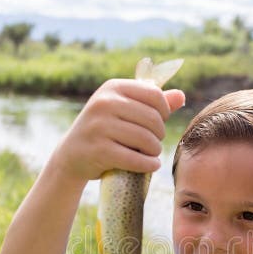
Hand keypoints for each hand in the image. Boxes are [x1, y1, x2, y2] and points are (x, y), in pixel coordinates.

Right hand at [54, 79, 185, 181]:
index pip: (155, 95)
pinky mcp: (99, 150)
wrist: (71, 156)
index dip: (164, 112)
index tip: (158, 124)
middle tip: (154, 144)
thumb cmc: (104, 131)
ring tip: (151, 154)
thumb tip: (181, 96)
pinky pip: (135, 159)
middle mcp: (104, 103)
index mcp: (113, 88)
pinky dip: (148, 165)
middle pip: (153, 119)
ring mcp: (99, 126)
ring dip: (155, 151)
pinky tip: (151, 165)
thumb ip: (152, 103)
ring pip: (146, 140)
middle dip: (159, 135)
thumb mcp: (124, 111)